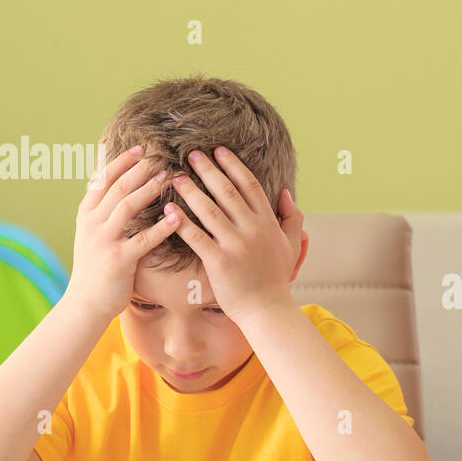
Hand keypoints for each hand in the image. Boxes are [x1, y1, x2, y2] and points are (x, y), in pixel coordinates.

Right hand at [64, 144, 179, 320]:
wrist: (86, 303)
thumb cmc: (96, 266)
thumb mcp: (92, 232)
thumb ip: (102, 209)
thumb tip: (111, 182)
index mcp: (87, 213)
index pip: (102, 179)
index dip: (121, 161)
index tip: (141, 146)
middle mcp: (93, 223)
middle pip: (118, 187)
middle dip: (140, 168)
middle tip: (162, 155)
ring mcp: (104, 240)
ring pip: (127, 206)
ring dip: (150, 189)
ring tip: (170, 176)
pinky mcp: (118, 260)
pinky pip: (143, 239)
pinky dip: (161, 227)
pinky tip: (177, 216)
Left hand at [164, 147, 303, 320]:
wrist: (267, 310)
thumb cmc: (276, 278)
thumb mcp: (291, 245)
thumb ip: (292, 217)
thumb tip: (285, 193)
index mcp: (267, 222)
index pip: (249, 185)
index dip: (233, 165)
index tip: (218, 151)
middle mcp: (252, 229)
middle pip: (226, 191)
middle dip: (207, 169)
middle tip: (191, 154)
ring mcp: (235, 245)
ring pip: (208, 210)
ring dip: (190, 190)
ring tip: (174, 176)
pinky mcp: (218, 261)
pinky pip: (196, 237)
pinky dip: (181, 222)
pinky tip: (169, 209)